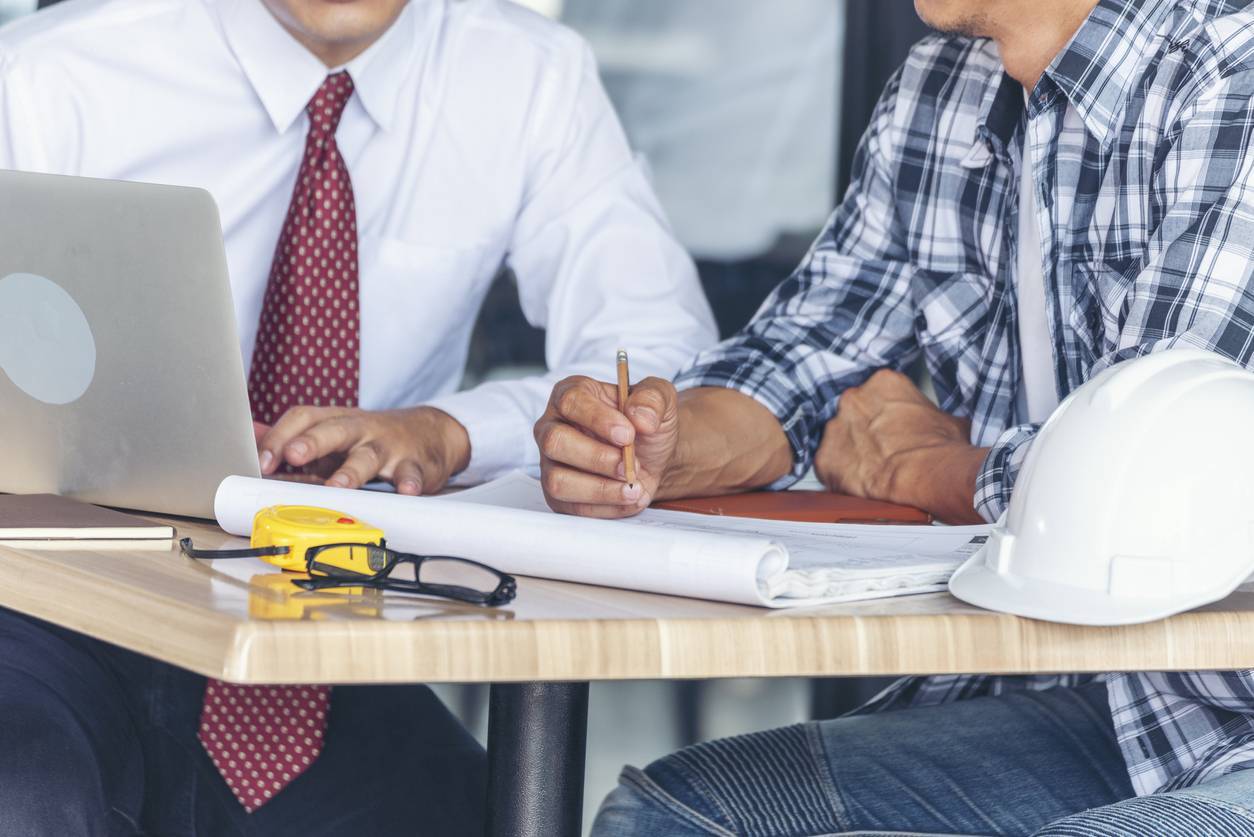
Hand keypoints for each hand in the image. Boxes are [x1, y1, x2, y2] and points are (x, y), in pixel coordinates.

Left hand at [256, 406, 470, 494]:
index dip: (281, 436)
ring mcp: (389, 446)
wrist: (431, 433)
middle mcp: (361, 430)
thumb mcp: (333, 432)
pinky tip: (405, 490)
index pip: (304, 417)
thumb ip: (293, 438)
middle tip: (293, 456)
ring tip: (338, 485)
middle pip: (335, 429)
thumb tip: (249, 434)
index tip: (261, 461)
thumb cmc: (372, 438)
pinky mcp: (415, 464)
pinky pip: (412, 473)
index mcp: (337, 421)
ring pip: (369, 455)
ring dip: (353, 470)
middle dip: (312, 442)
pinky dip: (409, 481)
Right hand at [534, 375, 678, 517]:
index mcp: (571, 394)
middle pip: (555, 442)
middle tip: (629, 466)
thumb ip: (653, 398)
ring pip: (558, 480)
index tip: (627, 435)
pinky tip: (628, 497)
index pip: (570, 401)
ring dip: (601, 489)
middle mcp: (552, 427)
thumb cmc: (645, 424)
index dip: (598, 419)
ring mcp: (551, 462)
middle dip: (597, 458)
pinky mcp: (558, 494)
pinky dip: (606, 507)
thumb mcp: (660, 399)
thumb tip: (640, 416)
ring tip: (633, 486)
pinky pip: (572, 507)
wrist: (652, 457)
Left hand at [815, 369, 986, 522]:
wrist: (929, 475)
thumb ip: (931, 414)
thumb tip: (938, 423)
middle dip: (864, 431)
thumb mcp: (948, 420)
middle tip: (881, 449)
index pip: (877, 394)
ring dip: (851, 452)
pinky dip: (840, 475)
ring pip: (838, 439)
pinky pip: (827, 466)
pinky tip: (860, 482)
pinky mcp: (825, 458)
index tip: (892, 429)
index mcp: (883, 383)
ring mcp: (835, 428)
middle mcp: (853, 399)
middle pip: (853, 414)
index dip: (885, 415)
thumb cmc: (940, 449)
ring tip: (872, 468)